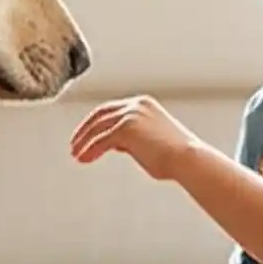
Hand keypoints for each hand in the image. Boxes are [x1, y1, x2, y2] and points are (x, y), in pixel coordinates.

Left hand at [69, 95, 197, 179]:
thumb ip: (130, 138)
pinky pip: (100, 140)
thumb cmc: (175, 157)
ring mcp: (130, 115)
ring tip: (76, 154)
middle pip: (100, 115)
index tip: (85, 135)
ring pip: (97, 127)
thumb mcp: (149, 141)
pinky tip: (83, 159)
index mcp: (143, 104)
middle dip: (85, 130)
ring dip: (83, 142)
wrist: (188, 159)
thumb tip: (113, 144)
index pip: (112, 109)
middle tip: (74, 144)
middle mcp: (135, 105)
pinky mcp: (125, 128)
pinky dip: (89, 150)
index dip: (96, 123)